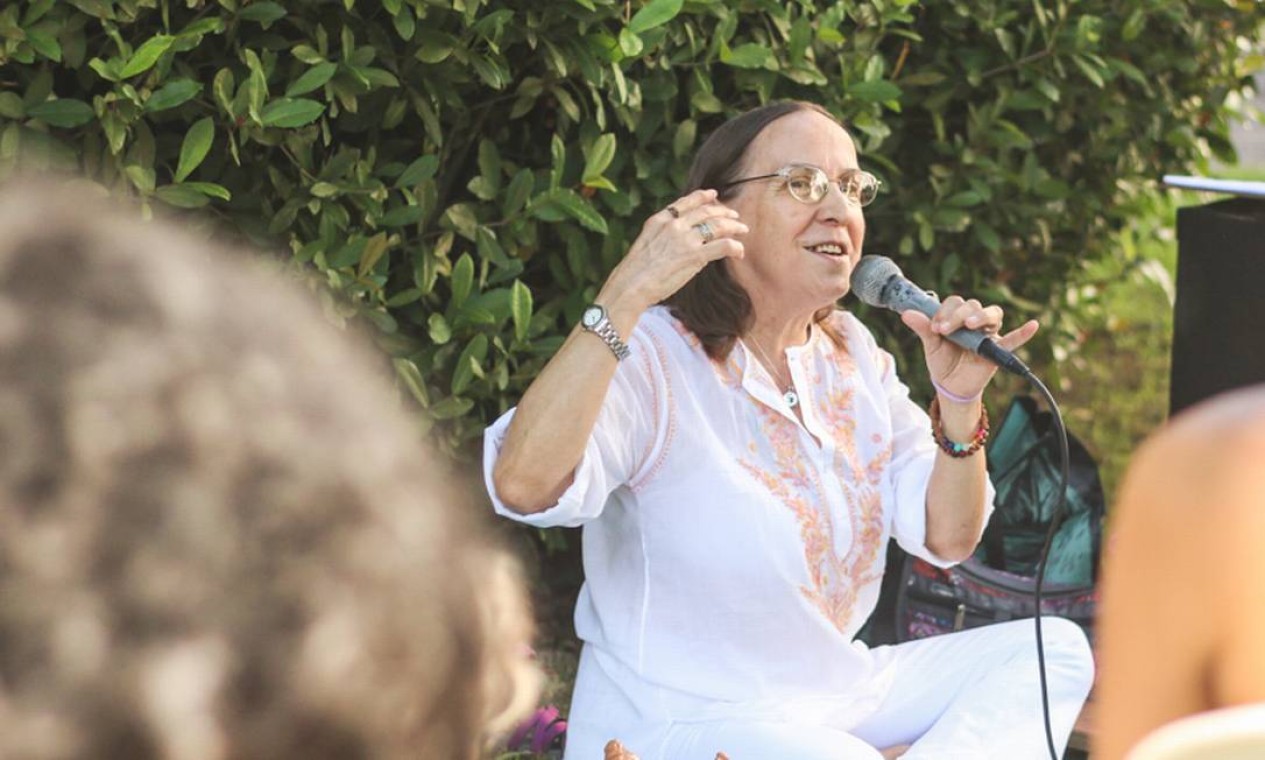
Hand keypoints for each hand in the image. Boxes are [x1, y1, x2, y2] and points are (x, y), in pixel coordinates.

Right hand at [597, 188, 746, 316]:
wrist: (631, 285)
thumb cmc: (634, 273)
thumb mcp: (645, 244)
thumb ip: (662, 237)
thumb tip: (677, 242)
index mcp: (659, 220)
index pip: (686, 202)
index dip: (703, 197)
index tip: (714, 195)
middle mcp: (674, 225)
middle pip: (706, 212)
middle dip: (724, 212)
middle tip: (734, 217)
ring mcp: (685, 239)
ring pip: (718, 226)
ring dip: (733, 227)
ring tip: (742, 231)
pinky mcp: (695, 256)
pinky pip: (723, 245)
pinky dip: (735, 246)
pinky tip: (739, 251)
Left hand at [900, 296, 1038, 400]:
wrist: (951, 387)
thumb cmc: (942, 362)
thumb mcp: (930, 346)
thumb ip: (923, 328)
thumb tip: (906, 313)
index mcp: (957, 317)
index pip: (955, 303)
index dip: (945, 311)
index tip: (935, 327)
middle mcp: (974, 322)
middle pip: (973, 306)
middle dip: (958, 315)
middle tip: (945, 330)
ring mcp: (988, 334)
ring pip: (992, 315)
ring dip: (982, 316)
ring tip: (972, 325)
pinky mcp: (997, 350)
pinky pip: (1014, 340)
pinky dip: (1023, 333)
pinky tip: (1032, 325)